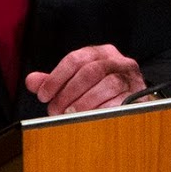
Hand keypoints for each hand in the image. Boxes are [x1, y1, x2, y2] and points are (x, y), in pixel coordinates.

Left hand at [24, 44, 147, 115]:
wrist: (135, 102)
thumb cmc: (100, 91)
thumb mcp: (75, 82)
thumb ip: (53, 81)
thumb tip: (31, 81)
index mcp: (101, 53)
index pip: (75, 59)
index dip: (55, 78)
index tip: (43, 95)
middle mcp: (118, 61)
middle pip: (90, 71)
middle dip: (68, 93)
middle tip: (55, 110)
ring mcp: (131, 78)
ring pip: (107, 85)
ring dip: (84, 103)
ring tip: (70, 115)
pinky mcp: (139, 95)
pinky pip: (120, 101)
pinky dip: (101, 110)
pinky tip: (89, 118)